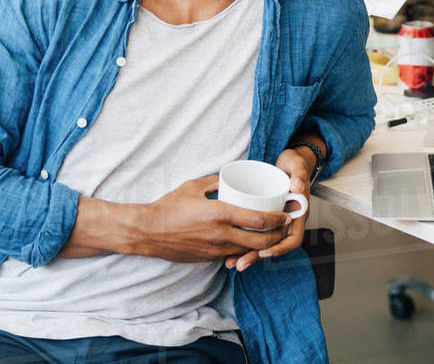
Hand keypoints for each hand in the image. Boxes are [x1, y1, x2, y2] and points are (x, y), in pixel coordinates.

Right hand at [126, 175, 291, 262]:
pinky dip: (242, 251)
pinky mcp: (208, 258)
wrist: (148, 232)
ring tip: (269, 236)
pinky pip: (231, 255)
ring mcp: (214, 249)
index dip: (277, 219)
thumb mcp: (193, 186)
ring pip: (248, 251)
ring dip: (261, 246)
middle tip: (283, 229)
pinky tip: (246, 243)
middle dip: (276, 237)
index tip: (285, 215)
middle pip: (260, 241)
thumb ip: (215, 180)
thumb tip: (229, 176)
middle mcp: (221, 234)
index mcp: (220, 213)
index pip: (258, 220)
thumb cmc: (169, 206)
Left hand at [226, 148, 313, 272]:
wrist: (288, 163)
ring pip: (262, 244)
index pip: (292, 239)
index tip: (265, 252)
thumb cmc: (294, 165)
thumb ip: (299, 175)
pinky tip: (228, 250)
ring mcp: (274, 222)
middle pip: (274, 246)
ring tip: (231, 263)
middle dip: (257, 256)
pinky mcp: (263, 219)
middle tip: (241, 264)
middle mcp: (286, 221)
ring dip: (247, 255)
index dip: (280, 248)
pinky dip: (242, 244)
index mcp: (297, 214)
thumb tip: (297, 186)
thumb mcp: (297, 166)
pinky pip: (254, 235)